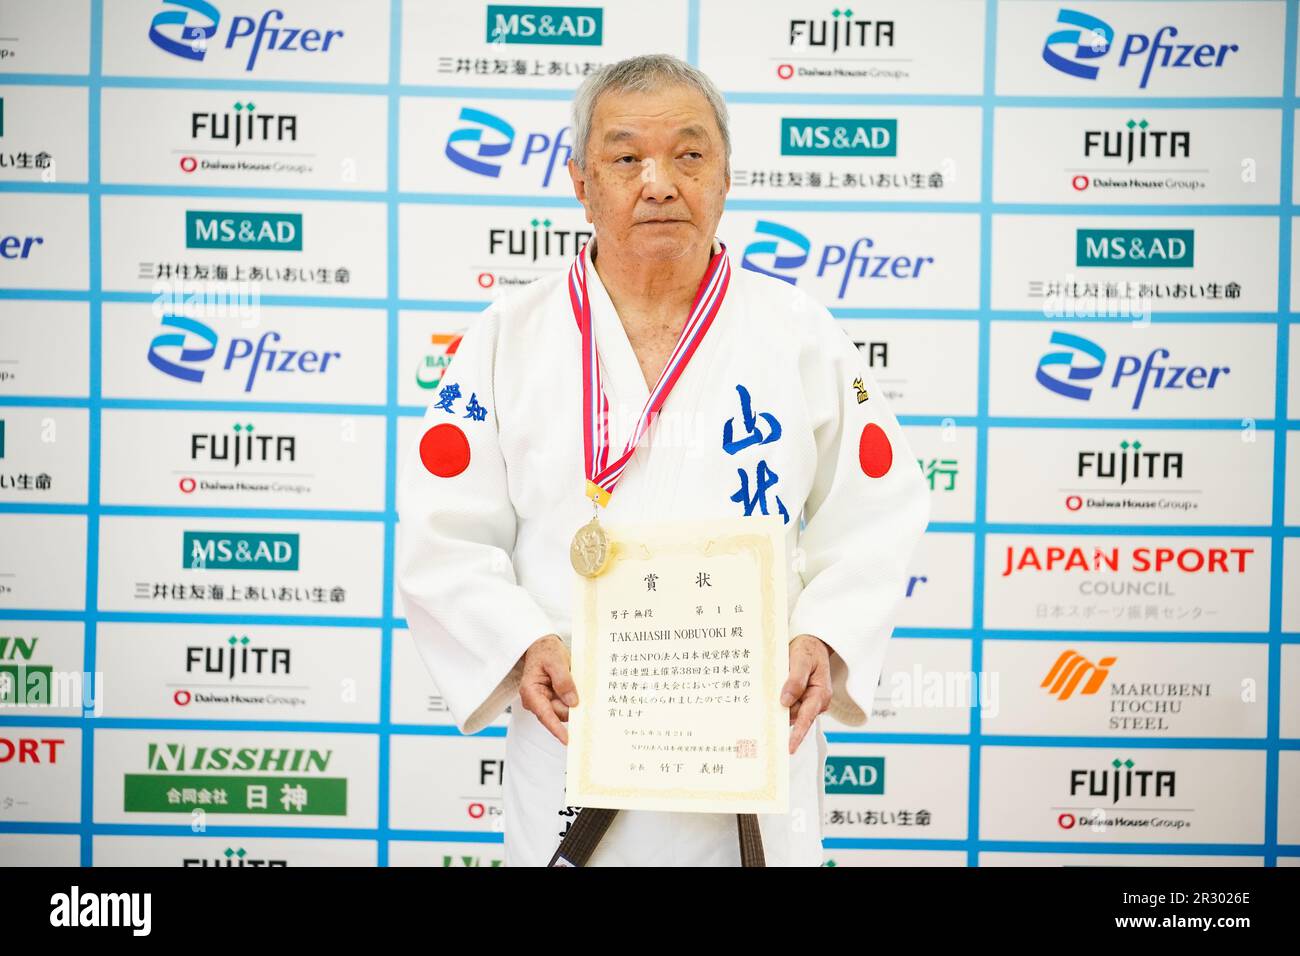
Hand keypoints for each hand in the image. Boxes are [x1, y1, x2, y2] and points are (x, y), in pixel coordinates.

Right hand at [518, 634, 578, 745]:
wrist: (542, 645)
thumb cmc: (546, 651)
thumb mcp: (556, 661)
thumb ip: (563, 681)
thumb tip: (572, 702)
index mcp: (531, 692)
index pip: (545, 715)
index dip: (557, 729)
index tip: (568, 740)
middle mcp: (535, 700)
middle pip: (558, 713)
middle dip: (571, 707)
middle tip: (582, 691)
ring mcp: (544, 701)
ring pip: (564, 710)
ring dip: (573, 701)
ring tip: (576, 682)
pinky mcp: (552, 700)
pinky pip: (566, 705)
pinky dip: (573, 699)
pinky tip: (577, 689)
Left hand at [781, 634, 832, 753]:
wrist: (811, 642)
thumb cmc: (808, 649)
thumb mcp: (802, 659)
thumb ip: (795, 680)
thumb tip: (786, 701)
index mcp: (821, 693)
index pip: (807, 718)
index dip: (797, 734)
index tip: (789, 748)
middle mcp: (816, 701)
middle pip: (795, 716)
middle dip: (782, 714)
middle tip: (768, 703)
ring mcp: (809, 701)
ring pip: (789, 711)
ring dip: (779, 705)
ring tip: (774, 685)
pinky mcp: (801, 699)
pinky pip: (788, 705)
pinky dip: (780, 701)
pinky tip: (774, 692)